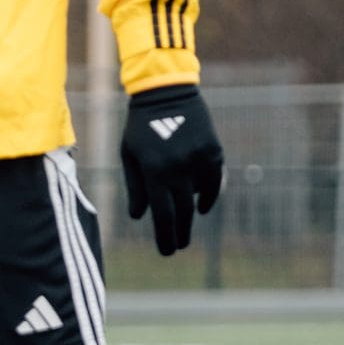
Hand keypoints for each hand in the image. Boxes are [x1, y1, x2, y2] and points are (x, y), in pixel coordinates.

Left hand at [120, 84, 222, 256]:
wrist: (166, 92)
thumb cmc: (141, 126)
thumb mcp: (130, 156)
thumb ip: (135, 187)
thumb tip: (140, 217)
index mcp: (154, 171)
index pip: (162, 215)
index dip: (165, 237)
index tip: (167, 252)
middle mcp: (178, 168)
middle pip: (182, 213)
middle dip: (179, 234)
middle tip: (177, 247)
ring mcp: (198, 160)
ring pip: (197, 197)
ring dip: (188, 209)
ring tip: (181, 215)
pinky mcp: (213, 152)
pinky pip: (213, 183)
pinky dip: (207, 196)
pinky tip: (200, 206)